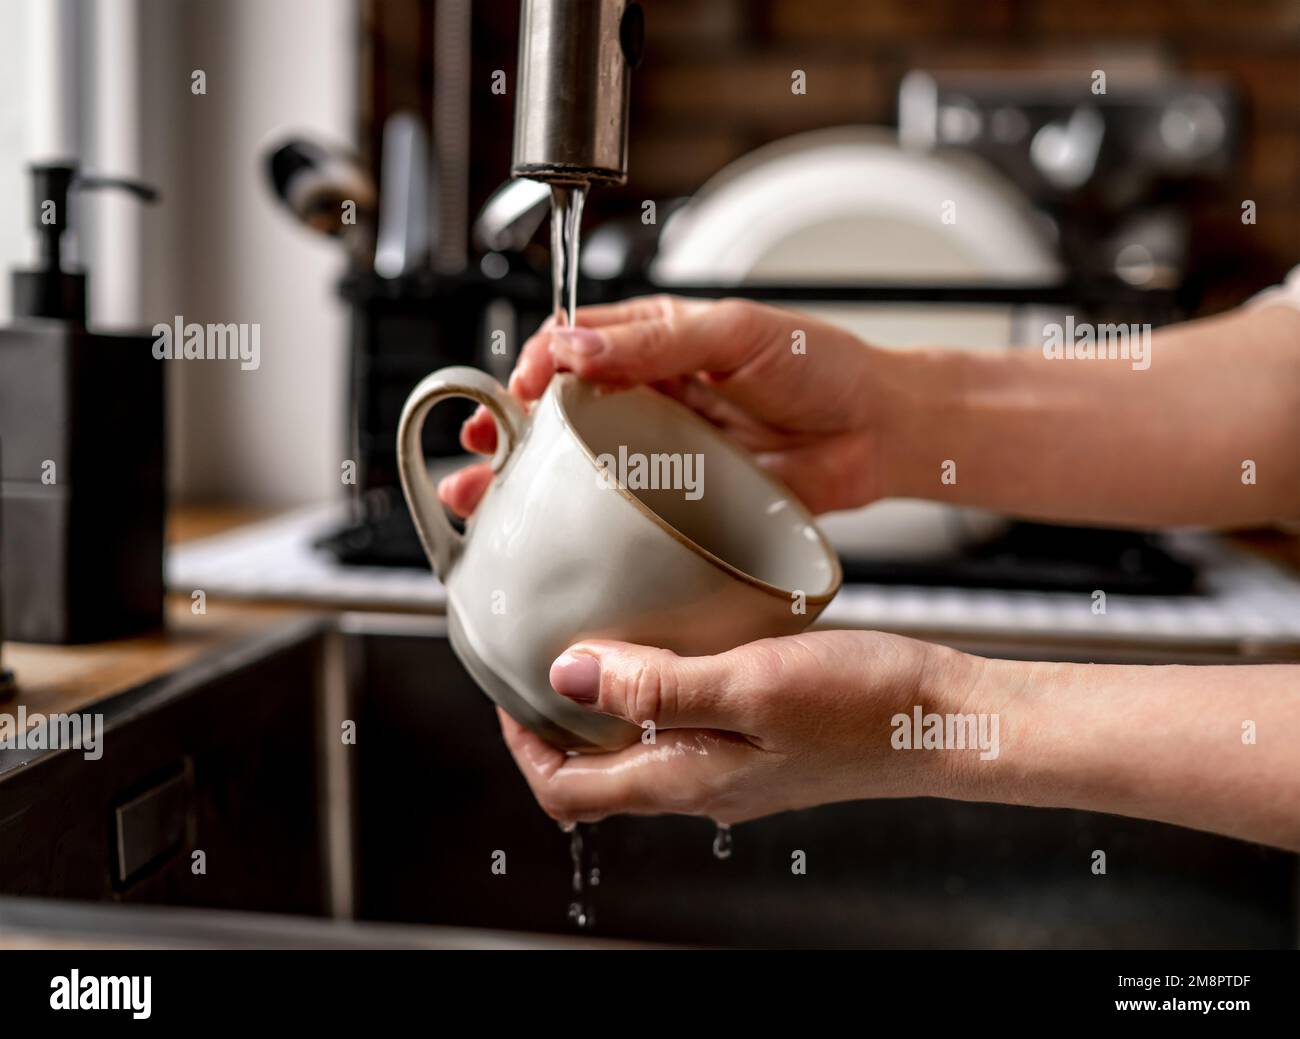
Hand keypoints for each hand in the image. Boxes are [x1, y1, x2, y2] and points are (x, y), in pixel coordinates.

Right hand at [439, 295, 892, 517]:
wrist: (878, 430)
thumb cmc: (821, 364)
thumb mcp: (737, 333)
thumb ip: (658, 338)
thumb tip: (577, 345)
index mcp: (657, 341)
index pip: (575, 345)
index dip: (537, 364)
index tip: (520, 389)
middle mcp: (651, 396)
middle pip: (560, 411)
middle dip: (508, 429)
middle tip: (479, 451)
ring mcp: (664, 451)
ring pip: (580, 464)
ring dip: (526, 480)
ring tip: (484, 498)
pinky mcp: (684, 499)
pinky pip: (625, 510)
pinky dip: (583, 522)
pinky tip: (552, 536)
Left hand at [496, 629, 976, 824]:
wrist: (949, 718)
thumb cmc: (867, 706)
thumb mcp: (751, 684)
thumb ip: (655, 687)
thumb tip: (566, 677)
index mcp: (687, 780)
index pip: (568, 791)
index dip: (523, 746)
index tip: (509, 690)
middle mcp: (703, 785)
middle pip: (597, 773)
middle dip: (556, 725)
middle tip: (543, 657)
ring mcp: (735, 768)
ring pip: (641, 749)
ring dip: (607, 706)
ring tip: (600, 639)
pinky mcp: (764, 742)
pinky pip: (687, 725)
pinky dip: (660, 690)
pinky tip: (679, 640)